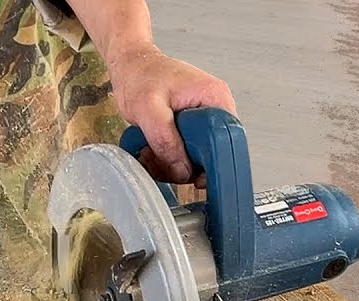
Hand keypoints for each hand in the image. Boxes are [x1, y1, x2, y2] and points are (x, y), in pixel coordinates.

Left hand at [107, 45, 236, 184]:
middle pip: (212, 154)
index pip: (227, 141)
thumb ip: (165, 140)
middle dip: (185, 165)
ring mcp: (202, 120)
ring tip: (150, 151)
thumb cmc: (140, 77)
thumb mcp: (148, 109)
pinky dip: (167, 158)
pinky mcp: (190, 128)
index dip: (212, 162)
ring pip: (196, 158)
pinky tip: (152, 149)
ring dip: (171, 164)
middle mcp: (214, 109)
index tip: (192, 176)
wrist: (131, 66)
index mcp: (215, 98)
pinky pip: (185, 153)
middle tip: (159, 158)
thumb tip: (183, 170)